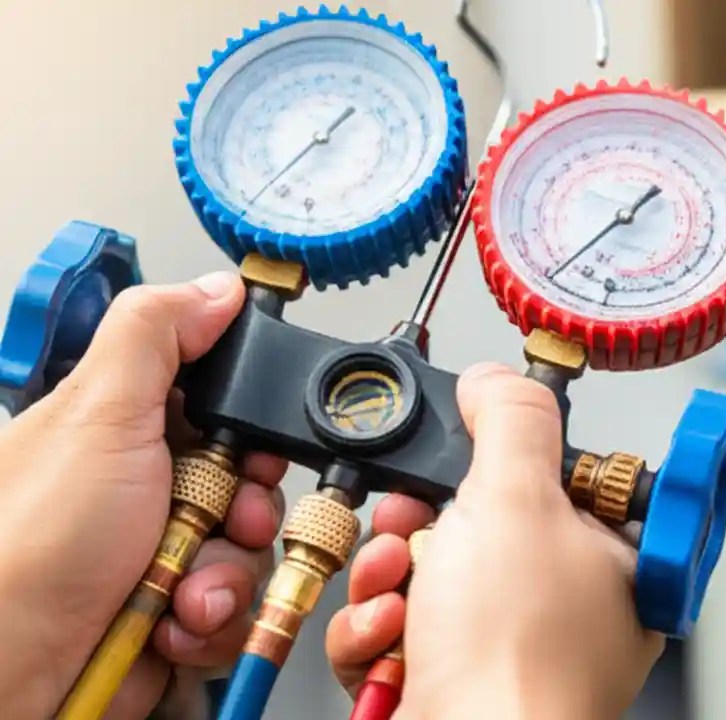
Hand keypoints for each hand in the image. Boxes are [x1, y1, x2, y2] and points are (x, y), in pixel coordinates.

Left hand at [0, 272, 284, 718]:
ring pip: (252, 549)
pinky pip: (240, 608)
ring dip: (226, 574)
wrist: (15, 668)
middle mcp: (149, 488)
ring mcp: (165, 554)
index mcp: (127, 427)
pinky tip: (174, 621)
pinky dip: (214, 621)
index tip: (253, 443)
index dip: (253, 423)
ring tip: (182, 587)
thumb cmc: (29, 545)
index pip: (222, 402)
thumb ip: (157, 336)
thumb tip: (218, 288)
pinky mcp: (179, 613)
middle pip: (253, 479)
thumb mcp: (99, 415)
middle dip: (248, 507)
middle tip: (222, 516)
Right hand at [326, 363, 664, 718]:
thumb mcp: (516, 499)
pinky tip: (386, 639)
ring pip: (426, 578)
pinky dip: (376, 632)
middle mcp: (562, 614)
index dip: (500, 466)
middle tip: (413, 525)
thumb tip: (495, 380)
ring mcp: (501, 654)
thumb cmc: (518, 659)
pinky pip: (396, 634)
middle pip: (475, 528)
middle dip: (423, 524)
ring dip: (391, 575)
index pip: (555, 484)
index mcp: (611, 566)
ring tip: (397, 588)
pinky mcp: (445, 687)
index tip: (468, 461)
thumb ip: (510, 422)